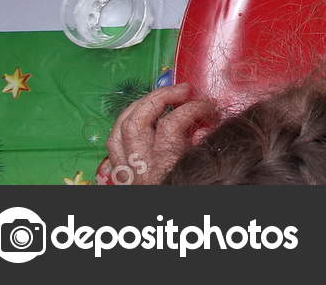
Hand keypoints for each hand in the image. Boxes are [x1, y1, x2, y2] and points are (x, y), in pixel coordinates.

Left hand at [96, 84, 218, 184]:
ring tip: (161, 97)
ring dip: (140, 106)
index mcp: (164, 169)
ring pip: (119, 130)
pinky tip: (142, 121)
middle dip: (160, 97)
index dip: (194, 109)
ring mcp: (128, 173)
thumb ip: (207, 152)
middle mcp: (140, 169)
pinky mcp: (123, 179)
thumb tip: (208, 128)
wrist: (166, 235)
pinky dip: (126, 127)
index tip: (211, 107)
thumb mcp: (209, 177)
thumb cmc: (195, 194)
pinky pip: (114, 146)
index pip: (172, 125)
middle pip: (137, 121)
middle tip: (185, 90)